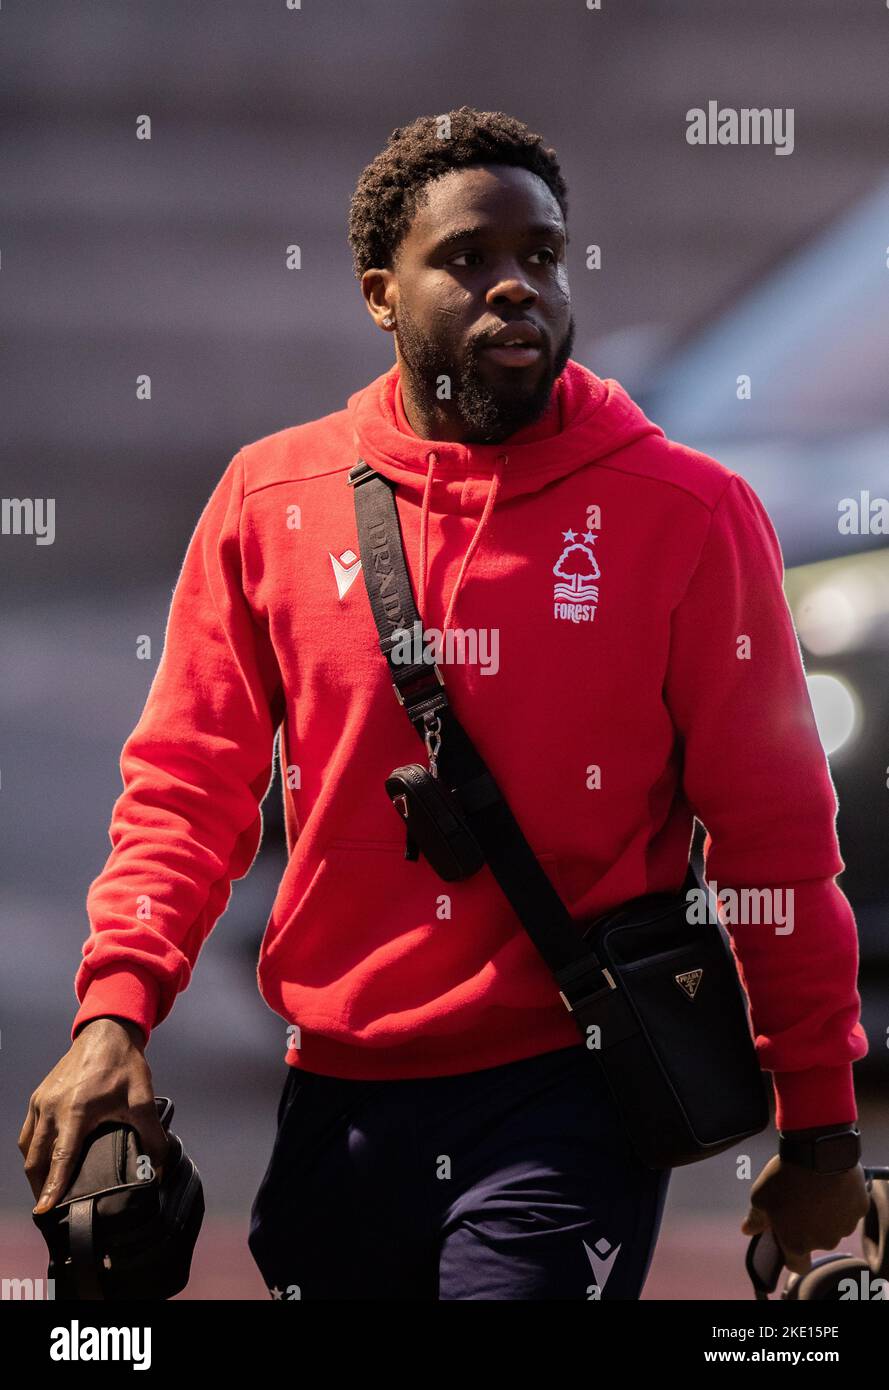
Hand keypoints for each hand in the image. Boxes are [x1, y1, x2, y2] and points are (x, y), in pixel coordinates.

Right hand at [19, 1016, 169, 1213]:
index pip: (60, 1158)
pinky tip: (43, 1161)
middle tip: (48, 1208)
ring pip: (28, 1147)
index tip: (43, 1211)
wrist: (107, 1032)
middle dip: (40, 1186)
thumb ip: (152, 1135)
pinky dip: (32, 1151)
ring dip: (34, 1170)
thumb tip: (160, 1167)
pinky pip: (27, 1132)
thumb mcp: (143, 1100)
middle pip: (36, 1159)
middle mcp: (52, 1108)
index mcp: (77, 1110)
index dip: (52, 1188)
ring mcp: (41, 1101)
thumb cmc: (124, 1066)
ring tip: (46, 1189)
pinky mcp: (38, 1096)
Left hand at [741, 1154, 869, 1274]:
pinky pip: (849, 1209)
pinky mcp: (860, 1209)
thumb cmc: (786, 1176)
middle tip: (798, 1201)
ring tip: (814, 1189)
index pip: (797, 1265)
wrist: (818, 1151)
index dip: (791, 1255)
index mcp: (797, 1243)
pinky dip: (842, 1200)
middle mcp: (824, 1241)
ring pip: (834, 1225)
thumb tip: (748, 1230)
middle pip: (815, 1241)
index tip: (787, 1238)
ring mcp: (844, 1226)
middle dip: (808, 1226)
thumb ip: (756, 1218)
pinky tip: (831, 1182)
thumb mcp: (760, 1196)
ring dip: (826, 1214)